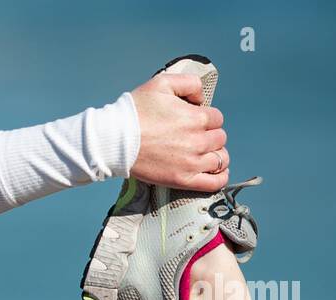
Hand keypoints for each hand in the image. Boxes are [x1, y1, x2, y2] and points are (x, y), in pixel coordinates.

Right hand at [129, 72, 228, 191]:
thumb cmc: (134, 111)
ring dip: (215, 154)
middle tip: (192, 137)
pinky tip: (217, 172)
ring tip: (203, 154)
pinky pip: (214, 182)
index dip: (205, 118)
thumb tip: (201, 98)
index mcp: (196, 117)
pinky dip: (220, 177)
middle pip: (219, 138)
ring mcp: (191, 162)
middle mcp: (198, 140)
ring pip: (221, 158)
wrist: (114, 140)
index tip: (191, 122)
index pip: (216, 117)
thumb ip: (189, 83)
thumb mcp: (161, 83)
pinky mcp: (182, 180)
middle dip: (209, 135)